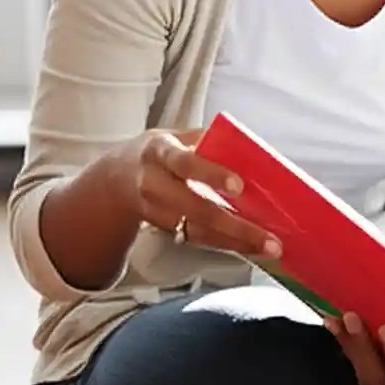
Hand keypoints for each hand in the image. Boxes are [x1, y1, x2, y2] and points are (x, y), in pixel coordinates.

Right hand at [107, 128, 279, 256]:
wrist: (115, 180)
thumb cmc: (160, 154)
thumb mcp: (177, 137)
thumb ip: (210, 140)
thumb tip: (252, 148)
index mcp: (160, 152)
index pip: (184, 163)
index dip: (211, 174)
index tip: (238, 186)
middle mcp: (155, 184)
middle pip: (194, 208)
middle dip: (233, 225)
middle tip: (267, 236)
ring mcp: (158, 212)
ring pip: (198, 231)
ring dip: (236, 242)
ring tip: (269, 248)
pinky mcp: (166, 230)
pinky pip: (199, 239)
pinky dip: (227, 245)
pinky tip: (253, 248)